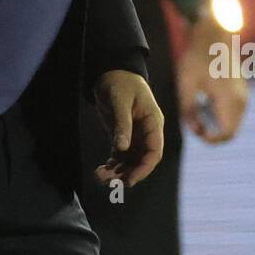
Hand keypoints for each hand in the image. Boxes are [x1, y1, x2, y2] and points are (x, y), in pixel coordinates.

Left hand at [93, 68, 163, 187]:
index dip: (144, 168)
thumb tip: (122, 148)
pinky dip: (112, 166)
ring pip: (130, 161)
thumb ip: (122, 124)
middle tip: (109, 182)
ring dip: (117, 172)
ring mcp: (134, 136)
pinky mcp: (121, 136)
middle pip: (141, 161)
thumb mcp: (120, 100)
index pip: (154, 152)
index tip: (129, 180)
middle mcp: (146, 133)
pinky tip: (101, 171)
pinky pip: (119, 156)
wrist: (111, 71)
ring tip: (100, 177)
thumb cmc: (120, 82)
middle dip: (127, 174)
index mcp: (153, 123)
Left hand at [177, 18, 248, 143]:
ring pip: (234, 122)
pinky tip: (204, 102)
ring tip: (197, 111)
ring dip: (217, 123)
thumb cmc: (196, 58)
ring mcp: (244, 94)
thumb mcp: (186, 86)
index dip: (211, 140)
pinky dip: (221, 114)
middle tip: (194, 123)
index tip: (196, 132)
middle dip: (213, 133)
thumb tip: (195, 131)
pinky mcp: (241, 90)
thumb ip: (189, 112)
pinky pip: (234, 112)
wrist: (211, 33)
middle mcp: (242, 100)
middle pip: (232, 130)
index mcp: (230, 100)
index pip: (228, 134)